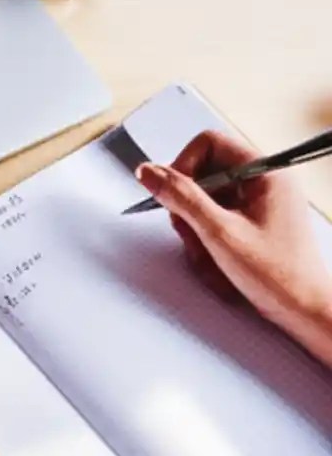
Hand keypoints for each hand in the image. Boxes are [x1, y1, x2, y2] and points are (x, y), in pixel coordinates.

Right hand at [136, 130, 331, 363]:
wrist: (307, 312)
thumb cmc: (278, 275)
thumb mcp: (219, 233)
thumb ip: (181, 197)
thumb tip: (148, 172)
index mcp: (265, 172)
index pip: (209, 143)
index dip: (184, 166)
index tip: (175, 196)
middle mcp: (264, 181)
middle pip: (203, 172)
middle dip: (188, 205)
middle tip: (193, 233)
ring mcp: (259, 202)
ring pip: (205, 198)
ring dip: (196, 228)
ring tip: (208, 254)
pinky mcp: (254, 222)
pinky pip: (215, 217)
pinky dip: (207, 238)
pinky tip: (216, 261)